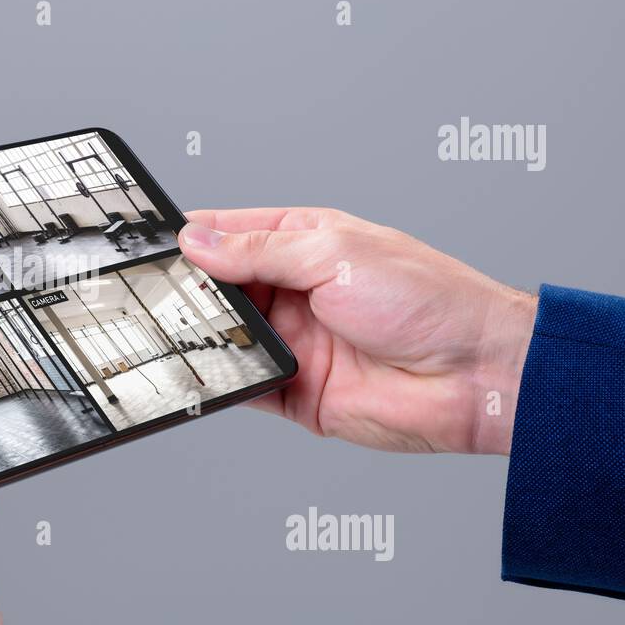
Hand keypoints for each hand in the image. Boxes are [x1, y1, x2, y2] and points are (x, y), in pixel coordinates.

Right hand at [178, 208, 535, 454]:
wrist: (475, 375)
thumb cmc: (428, 300)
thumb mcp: (333, 254)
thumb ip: (259, 250)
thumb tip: (198, 241)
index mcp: (307, 243)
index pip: (233, 233)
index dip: (192, 237)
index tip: (150, 243)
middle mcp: (297, 290)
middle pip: (222, 287)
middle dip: (188, 289)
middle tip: (149, 292)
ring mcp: (295, 341)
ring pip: (227, 336)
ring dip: (201, 335)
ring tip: (168, 331)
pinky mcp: (296, 391)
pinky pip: (244, 384)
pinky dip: (220, 380)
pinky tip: (200, 372)